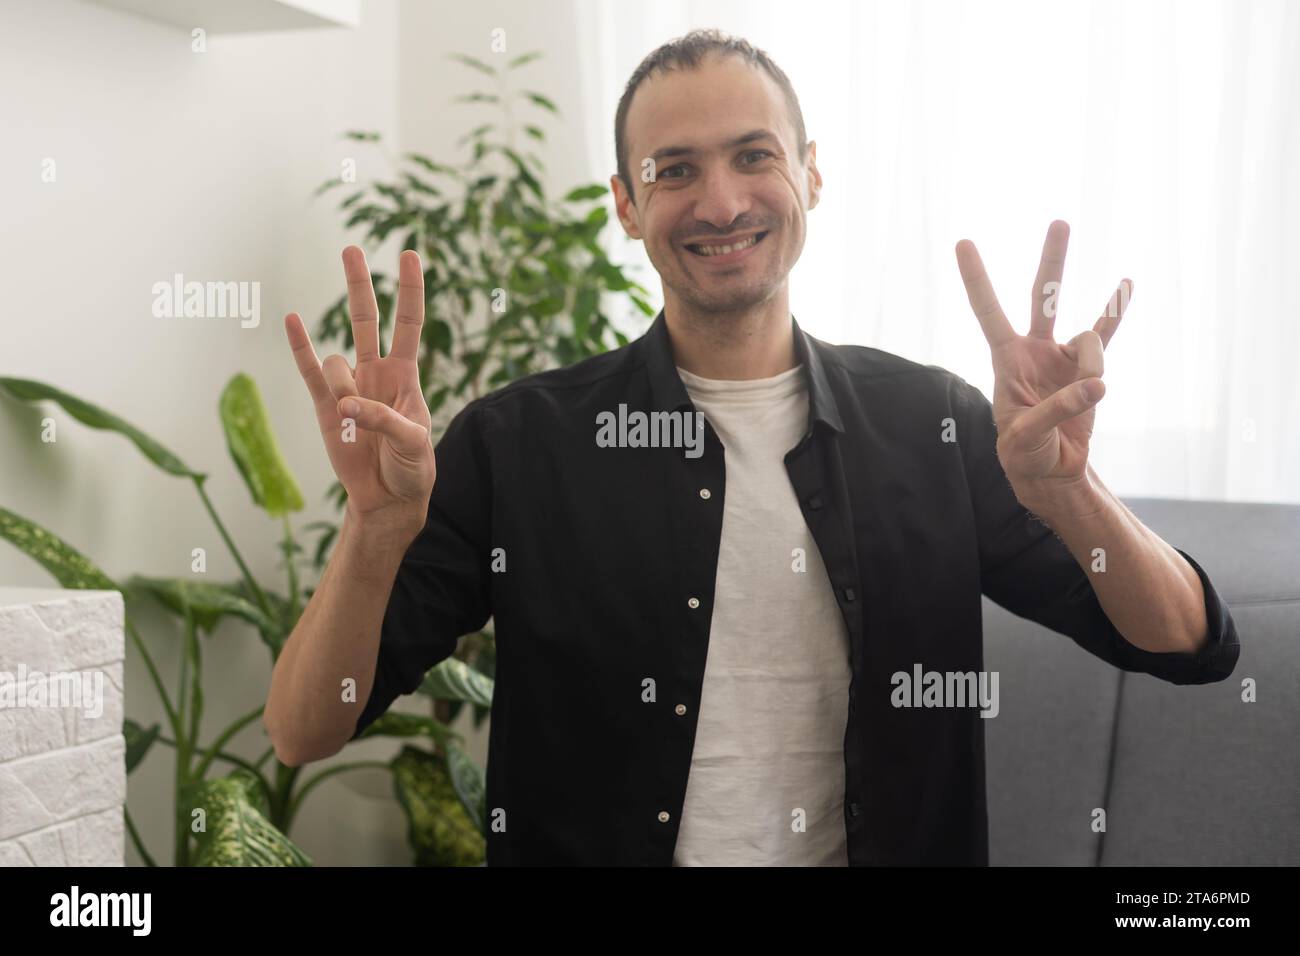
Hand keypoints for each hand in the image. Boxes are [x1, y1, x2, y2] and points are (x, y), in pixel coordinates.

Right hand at [285, 247, 434, 533]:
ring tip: (358, 429)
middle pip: (368, 320)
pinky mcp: (325, 407)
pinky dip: (301, 347)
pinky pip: (310, 372)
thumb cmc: (412, 468)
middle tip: (351, 248)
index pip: (409, 324)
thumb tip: (346, 402)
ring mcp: (349, 387)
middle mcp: (377, 373)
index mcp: (406, 377)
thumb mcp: (413, 444)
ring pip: (338, 364)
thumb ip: (385, 420)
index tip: (410, 255)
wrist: (388, 498)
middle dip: (360, 285)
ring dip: (345, 392)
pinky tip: (291, 320)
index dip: (410, 290)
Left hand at [954, 220, 1130, 513]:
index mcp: (1006, 361)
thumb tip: (1097, 384)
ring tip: (1090, 390)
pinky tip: (1125, 286)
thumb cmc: (1025, 453)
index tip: (963, 243)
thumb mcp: (1029, 436)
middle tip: (1060, 222)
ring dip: (1093, 358)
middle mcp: (1033, 351)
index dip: (977, 279)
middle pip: (1043, 297)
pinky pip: (1105, 337)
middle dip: (1052, 260)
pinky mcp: (1088, 369)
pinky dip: (1114, 313)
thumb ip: (1059, 408)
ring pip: (1086, 333)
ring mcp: (1063, 357)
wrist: (1050, 470)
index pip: (989, 312)